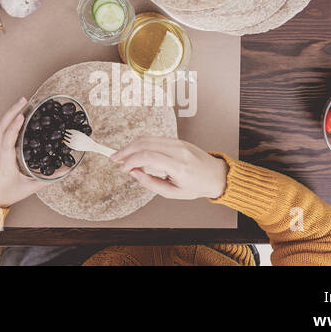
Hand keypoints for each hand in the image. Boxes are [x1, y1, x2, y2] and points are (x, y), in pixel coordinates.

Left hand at [0, 97, 52, 208]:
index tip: (22, 115)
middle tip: (25, 100)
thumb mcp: (27, 189)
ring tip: (22, 103)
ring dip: (10, 114)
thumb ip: (46, 180)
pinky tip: (15, 115)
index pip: (7, 140)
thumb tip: (64, 172)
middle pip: (2, 127)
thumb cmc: (5, 193)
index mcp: (4, 161)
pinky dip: (7, 121)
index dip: (14, 127)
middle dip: (13, 111)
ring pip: (0, 127)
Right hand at [110, 137, 227, 199]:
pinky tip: (134, 152)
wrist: (216, 175)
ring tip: (122, 156)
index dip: (131, 161)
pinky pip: (154, 138)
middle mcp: (177, 151)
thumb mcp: (174, 193)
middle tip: (115, 159)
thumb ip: (151, 184)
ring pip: (147, 138)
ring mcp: (177, 142)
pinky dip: (140, 144)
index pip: (148, 157)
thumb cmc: (197, 186)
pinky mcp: (176, 139)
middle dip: (126, 151)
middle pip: (144, 144)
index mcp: (178, 166)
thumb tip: (134, 173)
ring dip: (131, 146)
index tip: (122, 168)